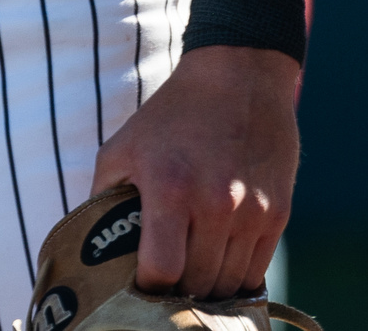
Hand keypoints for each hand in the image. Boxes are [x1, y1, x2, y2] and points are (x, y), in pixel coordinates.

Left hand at [88, 44, 298, 296]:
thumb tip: (89, 244)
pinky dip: (237, 279)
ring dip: (207, 290)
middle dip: (177, 293)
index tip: (139, 284)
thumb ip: (102, 197)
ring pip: (229, 284)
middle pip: (196, 284)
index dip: (147, 287)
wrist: (239, 75)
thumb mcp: (123, 147)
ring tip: (191, 281)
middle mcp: (215, 203)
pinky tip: (219, 270)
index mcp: (171, 188)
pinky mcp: (279, 212)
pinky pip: (256, 270)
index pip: (161, 271)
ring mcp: (252, 211)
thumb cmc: (173, 114)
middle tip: (164, 287)